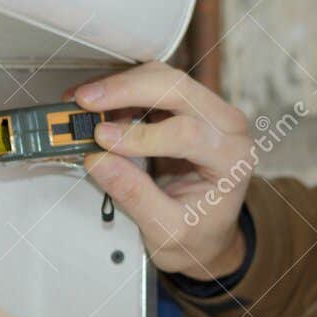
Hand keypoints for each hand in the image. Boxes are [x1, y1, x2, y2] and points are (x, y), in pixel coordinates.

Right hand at [71, 61, 254, 280]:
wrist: (210, 238)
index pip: (189, 133)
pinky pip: (154, 85)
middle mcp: (228, 127)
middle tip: (85, 102)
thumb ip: (134, 194)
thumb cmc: (199, 235)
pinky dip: (122, 90)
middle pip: (179, 89)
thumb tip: (97, 159)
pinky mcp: (188, 107)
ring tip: (83, 103)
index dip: (141, 134)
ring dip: (120, 86)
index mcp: (234, 159)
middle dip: (127, 90)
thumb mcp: (167, 230)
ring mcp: (210, 112)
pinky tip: (98, 103)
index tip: (102, 140)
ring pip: (164, 78)